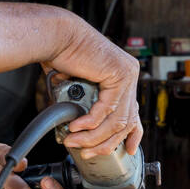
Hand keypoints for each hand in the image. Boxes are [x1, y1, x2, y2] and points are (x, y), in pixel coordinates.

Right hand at [42, 20, 143, 158]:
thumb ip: (88, 105)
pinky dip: (90, 122)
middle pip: (126, 121)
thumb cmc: (61, 56)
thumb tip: (83, 130)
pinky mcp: (119, 74)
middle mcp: (129, 74)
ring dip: (93, 136)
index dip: (132, 135)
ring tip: (74, 141)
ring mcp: (127, 74)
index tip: (129, 150)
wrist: (56, 36)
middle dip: (104, 142)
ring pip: (116, 120)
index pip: (134, 113)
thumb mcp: (80, 88)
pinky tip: (76, 127)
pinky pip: (107, 109)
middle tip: (86, 152)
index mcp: (124, 76)